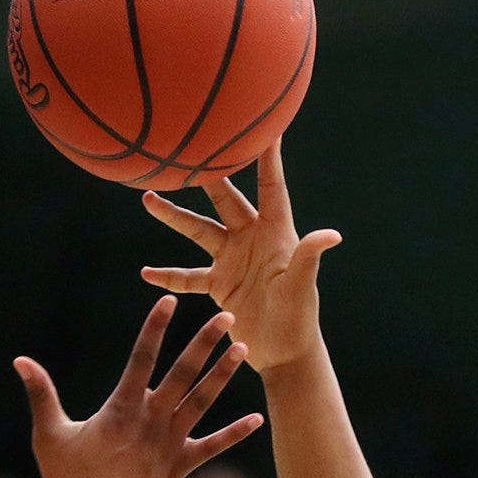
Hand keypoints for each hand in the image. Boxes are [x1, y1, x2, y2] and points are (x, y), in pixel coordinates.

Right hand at [14, 298, 261, 477]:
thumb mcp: (50, 436)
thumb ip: (42, 395)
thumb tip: (20, 360)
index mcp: (121, 409)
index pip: (142, 358)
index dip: (156, 328)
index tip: (170, 301)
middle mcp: (151, 421)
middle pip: (183, 374)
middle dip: (205, 343)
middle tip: (227, 315)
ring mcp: (169, 445)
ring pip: (202, 402)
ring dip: (222, 375)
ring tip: (242, 349)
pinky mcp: (179, 468)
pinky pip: (212, 448)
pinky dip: (234, 434)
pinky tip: (257, 419)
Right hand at [140, 140, 340, 374]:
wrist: (285, 353)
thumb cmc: (300, 318)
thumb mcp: (302, 286)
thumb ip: (309, 257)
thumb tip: (332, 235)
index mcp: (275, 233)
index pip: (271, 187)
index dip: (267, 157)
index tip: (264, 124)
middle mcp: (250, 239)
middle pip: (224, 200)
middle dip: (206, 176)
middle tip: (185, 150)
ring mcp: (231, 260)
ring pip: (198, 230)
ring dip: (174, 216)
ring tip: (148, 198)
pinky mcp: (218, 284)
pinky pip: (187, 276)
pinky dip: (168, 275)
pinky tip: (146, 272)